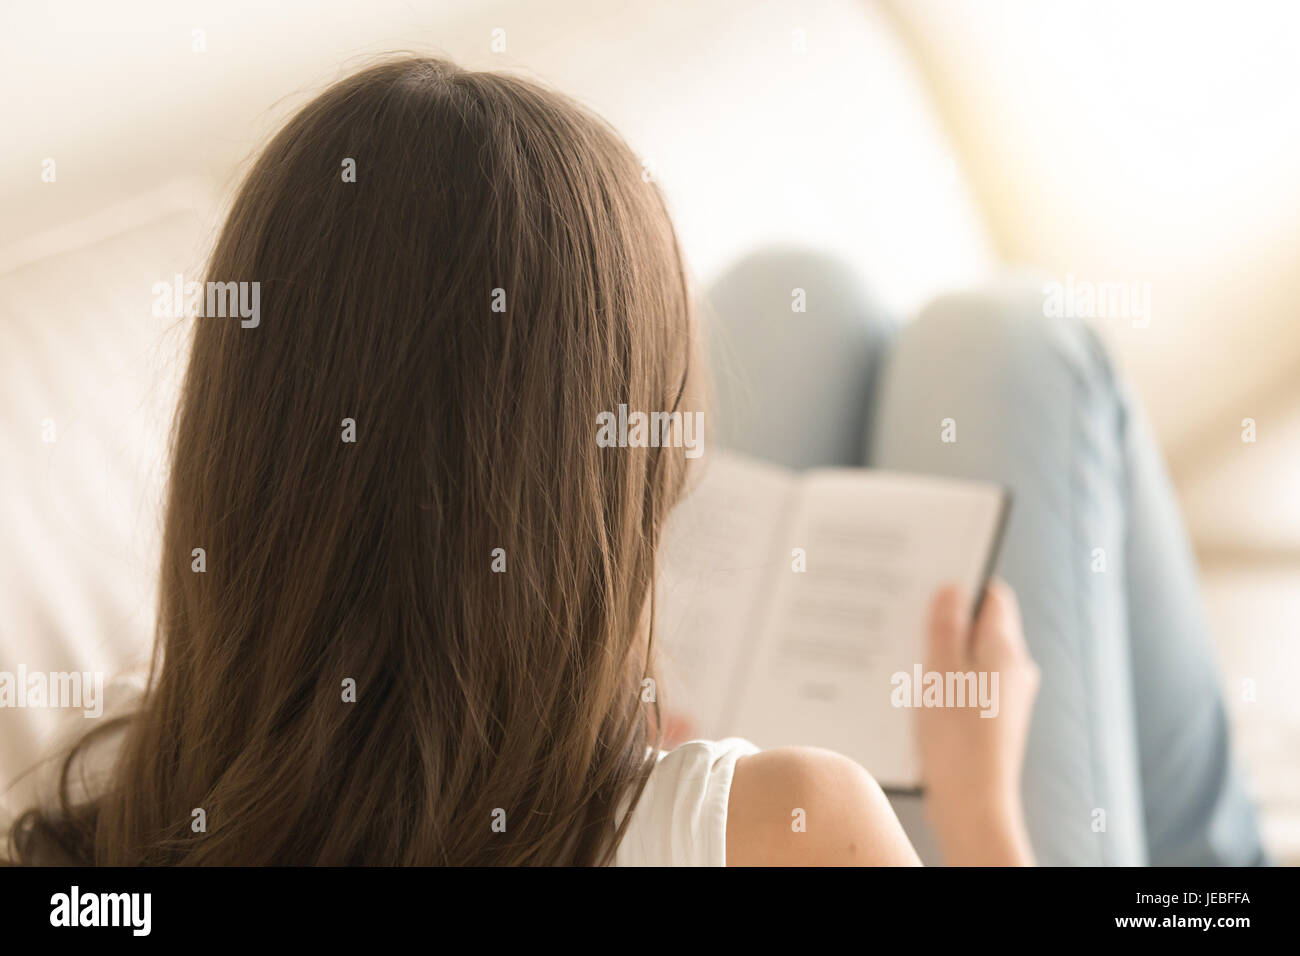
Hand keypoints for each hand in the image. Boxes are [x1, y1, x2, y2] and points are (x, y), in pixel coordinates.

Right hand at [917, 579, 1039, 864]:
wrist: (971, 804)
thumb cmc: (957, 740)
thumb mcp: (941, 672)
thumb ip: (947, 627)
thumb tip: (951, 589)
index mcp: (1006, 649)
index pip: (993, 595)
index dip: (963, 580)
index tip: (930, 576)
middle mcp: (1013, 670)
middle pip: (980, 625)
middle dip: (946, 617)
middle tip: (906, 613)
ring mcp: (1004, 696)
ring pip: (971, 656)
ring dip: (941, 652)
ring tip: (903, 653)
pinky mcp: (991, 720)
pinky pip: (967, 684)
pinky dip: (944, 680)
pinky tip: (915, 689)